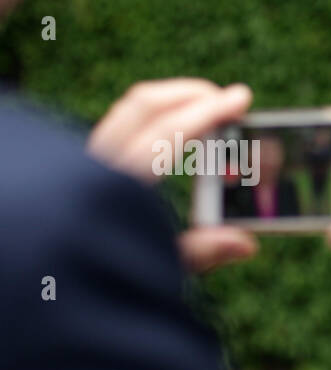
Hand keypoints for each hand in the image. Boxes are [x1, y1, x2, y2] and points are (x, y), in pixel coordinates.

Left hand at [89, 78, 257, 273]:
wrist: (47, 274)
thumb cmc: (102, 275)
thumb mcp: (157, 270)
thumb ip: (200, 253)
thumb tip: (245, 241)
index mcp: (117, 188)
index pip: (166, 132)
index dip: (208, 111)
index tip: (241, 98)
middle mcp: (95, 164)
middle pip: (144, 105)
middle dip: (191, 94)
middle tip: (229, 100)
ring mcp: (85, 158)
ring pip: (130, 110)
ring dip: (172, 102)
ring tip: (208, 113)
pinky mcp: (82, 160)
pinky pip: (121, 123)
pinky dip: (153, 117)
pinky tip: (177, 134)